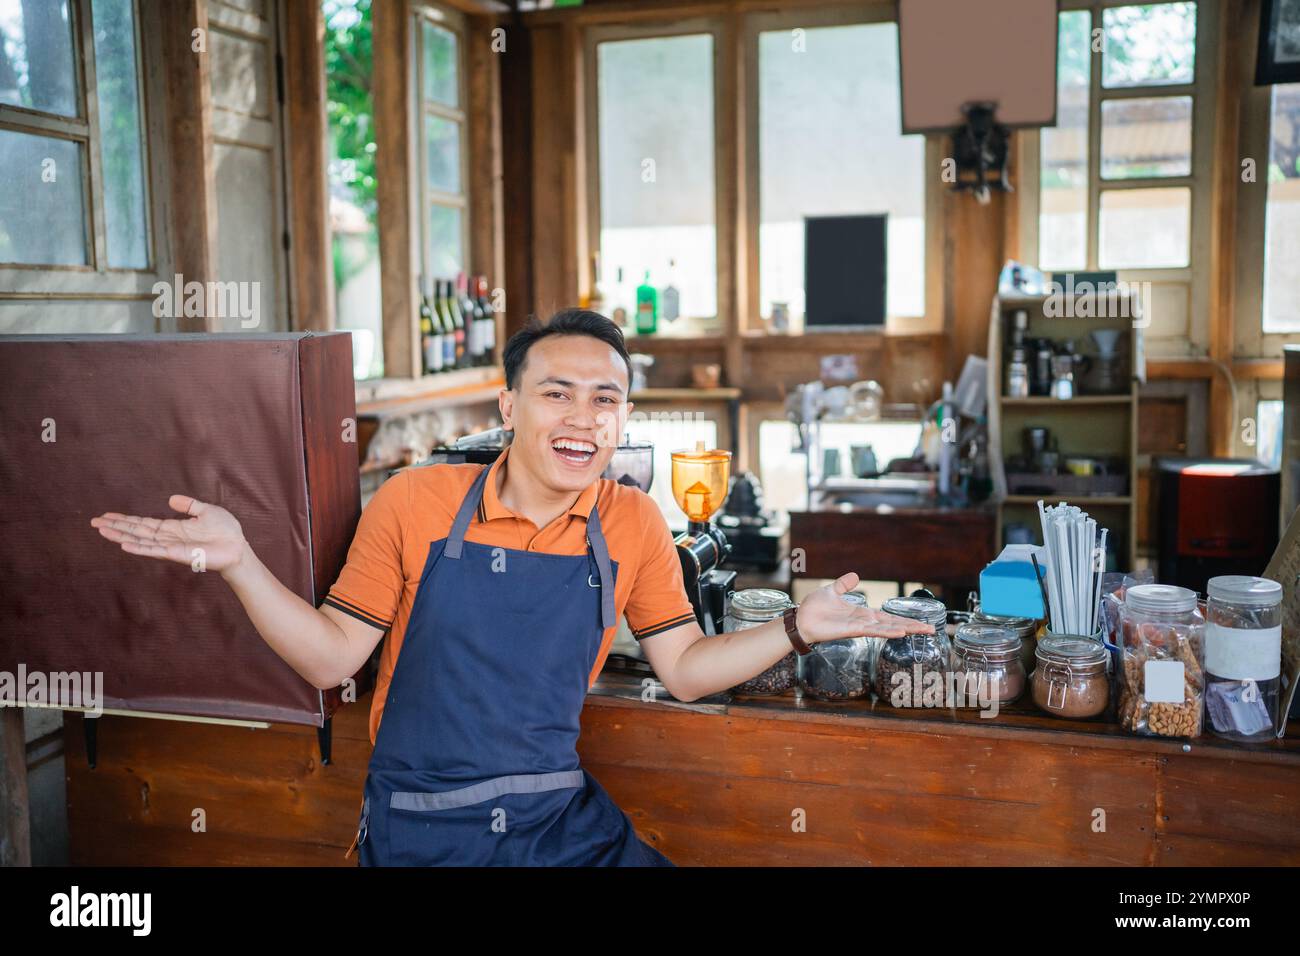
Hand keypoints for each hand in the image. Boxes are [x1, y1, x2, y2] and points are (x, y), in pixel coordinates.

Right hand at [91, 495, 248, 573]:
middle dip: (115, 527)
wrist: (238, 548)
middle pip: (136, 531)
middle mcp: (167, 538)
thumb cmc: (225, 532)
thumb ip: (188, 506)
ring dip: (121, 536)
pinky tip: (124, 546)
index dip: (124, 520)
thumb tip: (170, 499)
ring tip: (102, 531)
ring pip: (140, 540)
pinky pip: (155, 550)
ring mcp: (170, 547)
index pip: (143, 523)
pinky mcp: (178, 554)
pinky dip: (139, 548)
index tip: (106, 516)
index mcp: (172, 528)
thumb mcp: (206, 511)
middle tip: (94, 523)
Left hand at [795, 572, 933, 643]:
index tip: (919, 622)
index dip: (903, 620)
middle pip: (893, 624)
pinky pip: (872, 630)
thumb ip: (844, 584)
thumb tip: (855, 575)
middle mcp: (864, 622)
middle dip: (912, 627)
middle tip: (932, 630)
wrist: (800, 619)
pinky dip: (887, 631)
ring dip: (905, 629)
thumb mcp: (832, 591)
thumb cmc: (814, 609)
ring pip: (887, 628)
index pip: (887, 617)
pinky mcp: (852, 630)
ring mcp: (859, 627)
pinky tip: (900, 632)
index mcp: (861, 614)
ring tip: (924, 630)